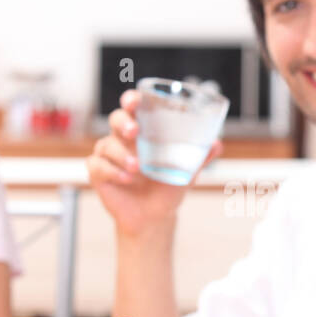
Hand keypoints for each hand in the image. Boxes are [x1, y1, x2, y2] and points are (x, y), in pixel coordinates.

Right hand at [85, 88, 222, 236]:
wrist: (154, 216)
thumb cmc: (167, 186)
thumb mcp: (187, 172)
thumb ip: (200, 157)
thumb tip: (217, 144)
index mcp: (143, 131)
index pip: (134, 107)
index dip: (131, 99)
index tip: (135, 101)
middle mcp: (123, 139)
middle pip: (115, 119)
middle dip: (123, 122)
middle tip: (134, 132)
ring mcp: (109, 155)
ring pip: (106, 144)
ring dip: (121, 154)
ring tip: (136, 168)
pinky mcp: (99, 173)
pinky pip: (98, 165)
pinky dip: (112, 171)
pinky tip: (126, 179)